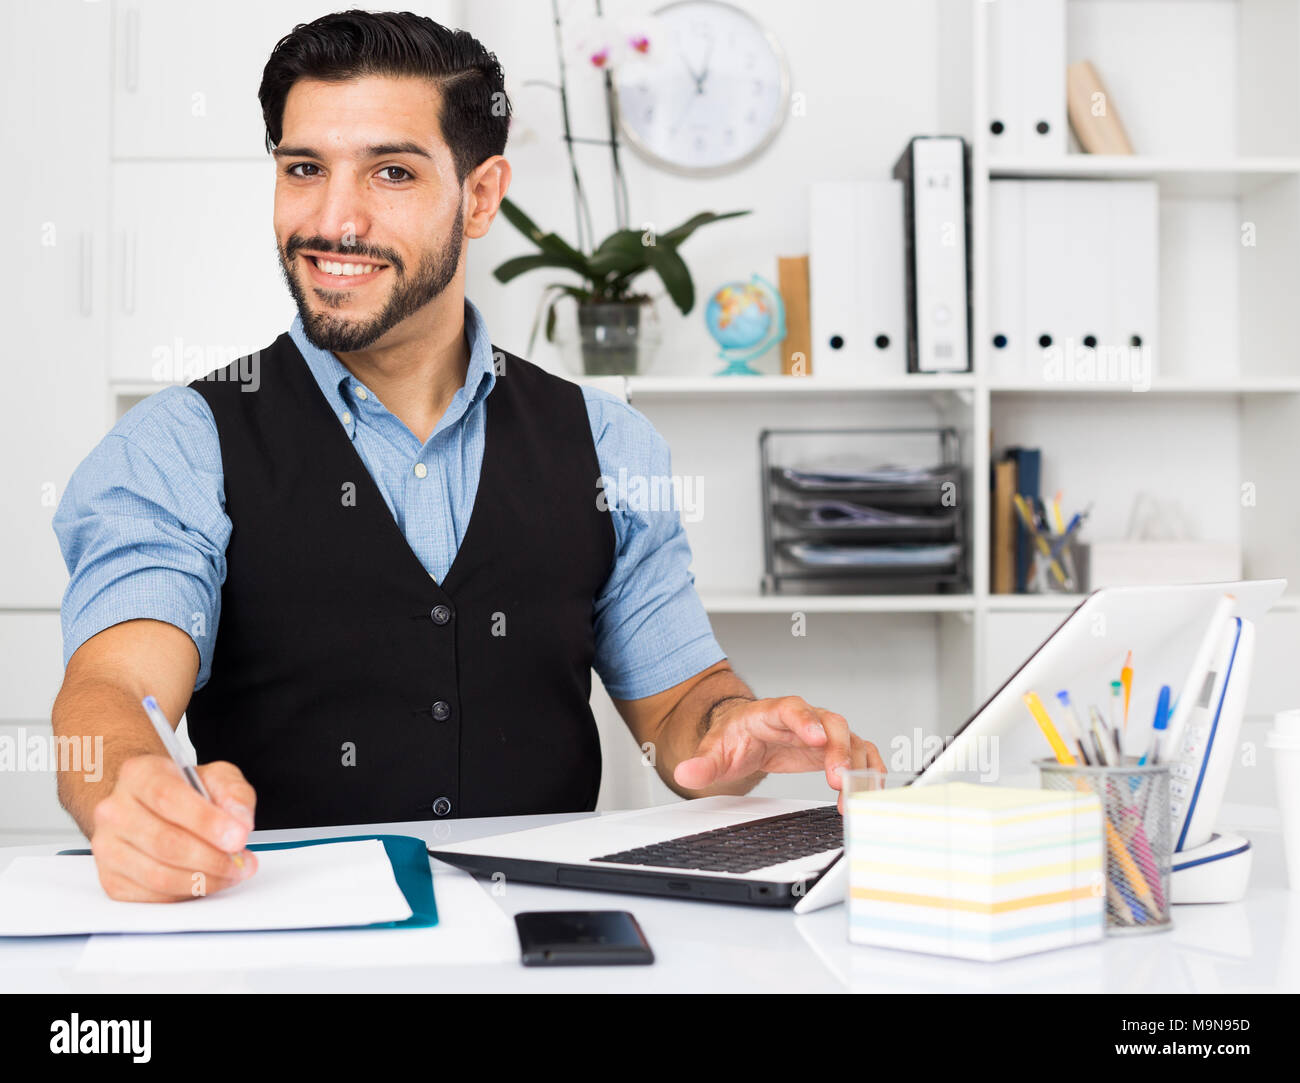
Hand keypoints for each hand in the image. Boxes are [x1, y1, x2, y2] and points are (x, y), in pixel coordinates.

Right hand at [89, 756, 257, 901]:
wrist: (151, 807)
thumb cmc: (185, 791)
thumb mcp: (217, 778)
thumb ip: (233, 794)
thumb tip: (240, 823)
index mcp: (139, 774)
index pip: (168, 797)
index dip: (206, 821)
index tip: (238, 837)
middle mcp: (115, 810)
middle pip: (165, 842)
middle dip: (213, 858)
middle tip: (241, 863)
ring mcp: (107, 847)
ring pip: (158, 875)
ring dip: (204, 881)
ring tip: (231, 873)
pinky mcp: (111, 878)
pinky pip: (152, 896)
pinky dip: (186, 894)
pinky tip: (205, 882)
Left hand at [673, 696, 884, 810]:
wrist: (744, 733)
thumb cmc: (733, 737)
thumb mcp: (713, 750)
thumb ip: (702, 763)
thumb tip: (685, 773)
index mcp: (772, 712)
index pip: (792, 709)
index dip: (806, 721)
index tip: (816, 738)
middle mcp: (803, 718)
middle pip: (830, 723)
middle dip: (839, 749)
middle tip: (839, 779)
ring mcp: (822, 732)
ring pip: (851, 739)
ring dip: (857, 765)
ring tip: (852, 795)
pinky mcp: (834, 749)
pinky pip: (860, 754)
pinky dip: (868, 770)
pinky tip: (869, 791)